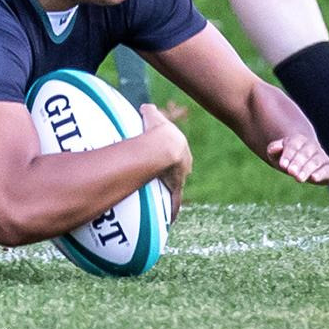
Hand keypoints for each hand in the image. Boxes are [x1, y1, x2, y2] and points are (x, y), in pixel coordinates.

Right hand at [140, 104, 191, 222]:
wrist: (165, 146)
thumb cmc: (158, 129)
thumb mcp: (152, 116)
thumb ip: (149, 111)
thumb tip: (144, 107)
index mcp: (180, 148)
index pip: (177, 154)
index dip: (171, 157)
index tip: (168, 162)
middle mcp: (184, 164)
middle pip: (179, 171)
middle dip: (173, 176)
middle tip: (165, 180)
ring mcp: (180, 177)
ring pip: (177, 188)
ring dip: (172, 194)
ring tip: (167, 204)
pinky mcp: (175, 188)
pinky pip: (174, 202)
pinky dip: (173, 211)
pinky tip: (172, 221)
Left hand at [265, 134, 328, 184]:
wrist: (301, 161)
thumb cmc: (286, 157)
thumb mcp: (276, 153)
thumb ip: (273, 149)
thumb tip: (274, 148)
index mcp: (299, 139)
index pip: (293, 145)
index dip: (288, 155)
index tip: (282, 165)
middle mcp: (312, 147)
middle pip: (305, 154)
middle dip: (297, 163)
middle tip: (291, 172)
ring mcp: (322, 157)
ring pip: (316, 162)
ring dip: (307, 170)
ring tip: (298, 178)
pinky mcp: (328, 169)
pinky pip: (327, 171)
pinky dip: (321, 174)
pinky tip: (314, 178)